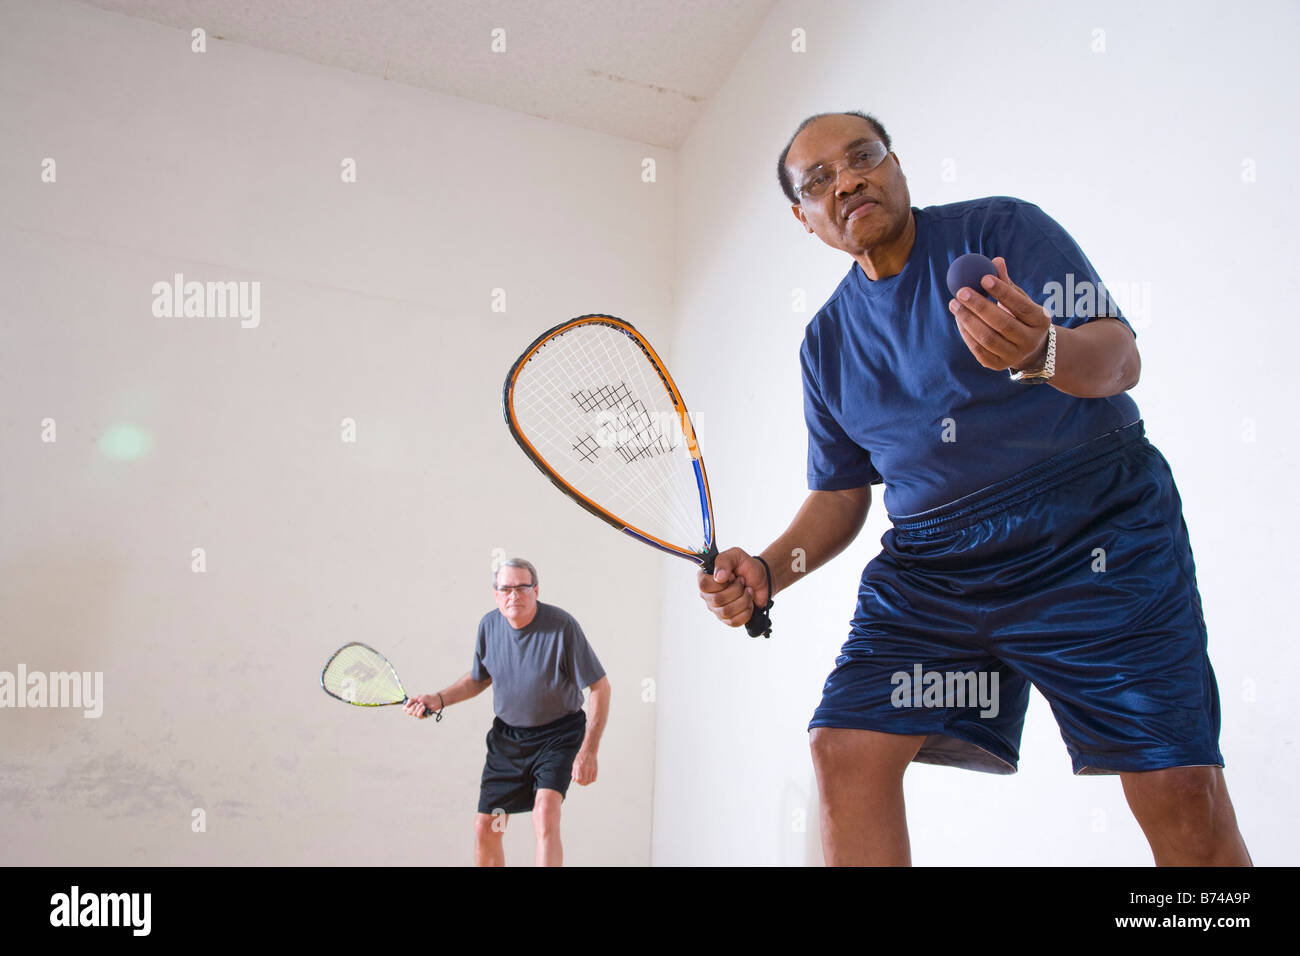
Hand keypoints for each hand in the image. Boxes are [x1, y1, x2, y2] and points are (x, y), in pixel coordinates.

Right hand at [403, 694, 434, 718]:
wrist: (435, 700)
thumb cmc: (427, 698)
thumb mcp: (418, 697)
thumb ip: (411, 700)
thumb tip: (405, 704)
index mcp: (411, 705)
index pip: (404, 709)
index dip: (405, 707)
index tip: (408, 704)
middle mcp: (414, 710)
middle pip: (408, 712)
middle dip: (412, 707)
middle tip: (416, 704)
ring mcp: (418, 713)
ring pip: (413, 713)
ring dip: (418, 708)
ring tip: (422, 704)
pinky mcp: (422, 716)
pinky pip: (419, 715)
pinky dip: (421, 710)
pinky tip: (424, 707)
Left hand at [572, 749, 596, 785]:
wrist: (589, 750)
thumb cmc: (580, 757)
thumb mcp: (575, 763)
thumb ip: (574, 772)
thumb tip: (574, 781)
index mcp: (579, 767)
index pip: (578, 779)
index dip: (578, 781)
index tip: (577, 780)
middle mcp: (585, 768)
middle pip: (584, 782)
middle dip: (582, 783)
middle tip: (581, 781)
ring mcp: (591, 769)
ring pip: (589, 781)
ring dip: (587, 782)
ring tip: (585, 780)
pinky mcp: (595, 769)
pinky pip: (594, 779)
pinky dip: (591, 780)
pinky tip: (589, 777)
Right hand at [697, 547, 770, 628]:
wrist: (763, 580)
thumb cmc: (747, 567)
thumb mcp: (736, 555)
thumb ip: (724, 561)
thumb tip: (718, 577)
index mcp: (706, 578)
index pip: (704, 585)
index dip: (720, 583)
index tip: (732, 576)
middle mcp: (708, 595)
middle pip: (717, 600)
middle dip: (737, 590)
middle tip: (742, 582)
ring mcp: (717, 609)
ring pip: (727, 612)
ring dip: (743, 600)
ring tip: (747, 592)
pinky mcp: (727, 619)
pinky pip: (734, 621)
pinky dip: (746, 612)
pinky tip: (748, 603)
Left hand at [948, 256, 1051, 371]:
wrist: (1029, 349)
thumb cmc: (1021, 316)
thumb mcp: (1020, 299)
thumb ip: (1007, 282)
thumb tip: (995, 260)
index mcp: (1040, 321)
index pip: (1020, 305)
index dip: (1002, 292)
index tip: (984, 277)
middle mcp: (1030, 340)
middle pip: (1003, 323)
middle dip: (979, 306)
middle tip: (961, 291)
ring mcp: (1014, 356)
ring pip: (988, 338)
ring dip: (968, 320)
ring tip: (954, 303)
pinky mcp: (997, 365)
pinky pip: (978, 349)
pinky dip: (966, 333)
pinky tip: (959, 318)